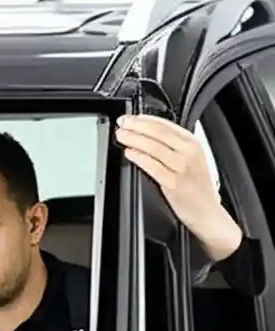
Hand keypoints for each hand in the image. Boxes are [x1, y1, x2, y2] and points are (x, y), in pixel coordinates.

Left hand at [116, 114, 242, 261]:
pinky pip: (153, 166)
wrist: (208, 213)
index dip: (144, 119)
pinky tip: (129, 153)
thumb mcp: (190, 160)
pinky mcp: (174, 183)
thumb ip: (172, 146)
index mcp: (192, 144)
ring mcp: (182, 167)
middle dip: (137, 126)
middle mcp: (189, 153)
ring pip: (154, 147)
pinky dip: (139, 157)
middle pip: (158, 133)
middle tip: (122, 123)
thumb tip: (147, 134)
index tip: (130, 117)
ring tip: (121, 135)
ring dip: (134, 139)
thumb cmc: (196, 187)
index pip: (166, 125)